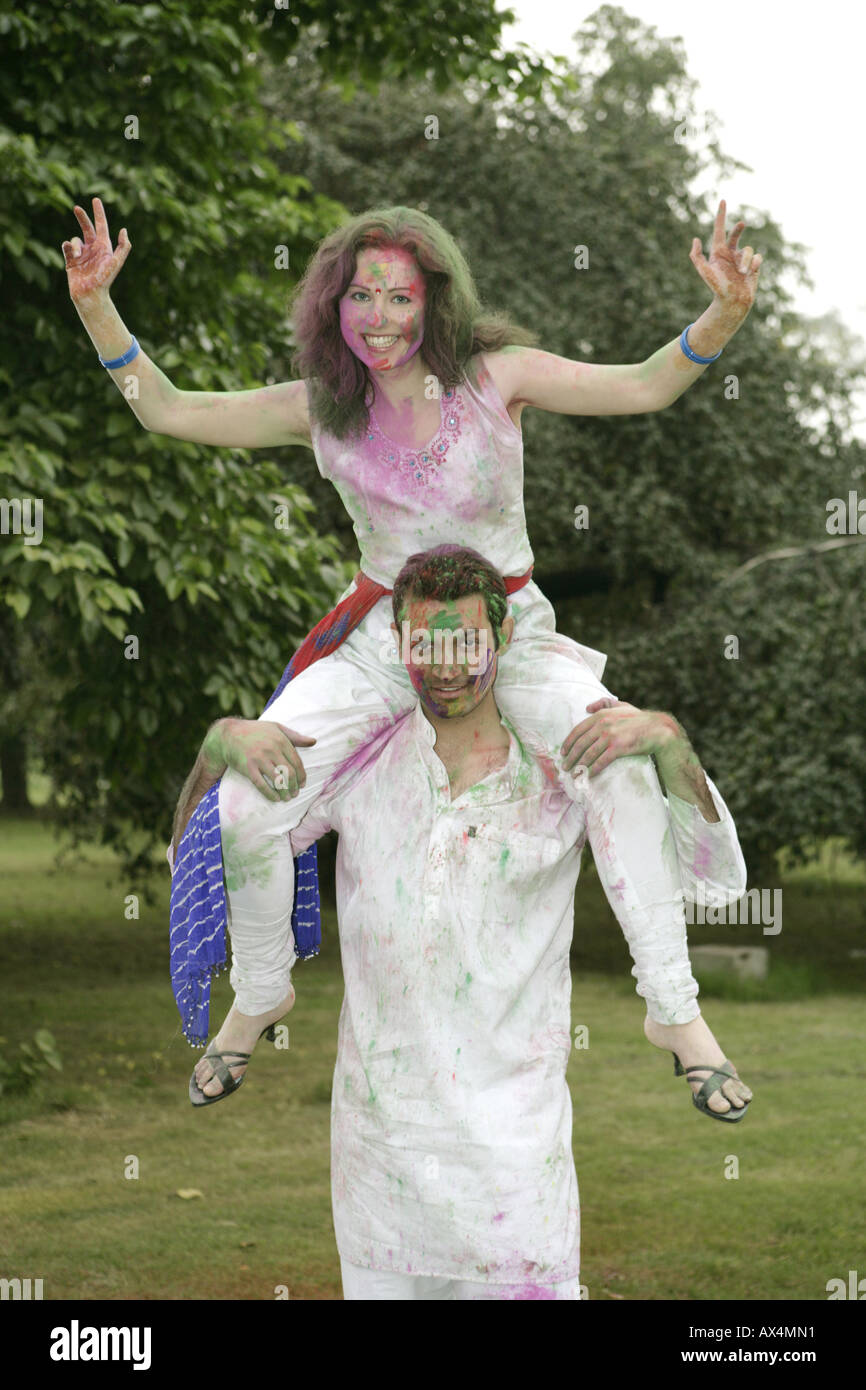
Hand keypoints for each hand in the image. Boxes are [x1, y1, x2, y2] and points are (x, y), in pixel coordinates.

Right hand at [61, 196, 130, 301]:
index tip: (96, 200)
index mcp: (104, 247)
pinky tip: (71, 253)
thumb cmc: (105, 279)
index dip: (99, 213)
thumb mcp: (116, 262)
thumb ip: (123, 247)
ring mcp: (81, 254)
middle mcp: (93, 249)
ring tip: (79, 257)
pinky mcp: (71, 261)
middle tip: (77, 208)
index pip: (101, 226)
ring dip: (76, 245)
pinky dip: (68, 248)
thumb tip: (124, 230)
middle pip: (87, 228)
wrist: (91, 294)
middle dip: (82, 217)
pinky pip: (67, 247)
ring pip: (75, 239)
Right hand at [207, 718, 316, 800]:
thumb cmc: (255, 731)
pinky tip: (275, 799)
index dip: (302, 776)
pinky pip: (262, 785)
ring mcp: (259, 759)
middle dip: (294, 787)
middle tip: (295, 794)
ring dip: (284, 793)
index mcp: (281, 740)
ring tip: (286, 798)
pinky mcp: (248, 767)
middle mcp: (272, 749)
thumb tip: (314, 741)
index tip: (303, 784)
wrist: (229, 734)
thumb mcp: (277, 728)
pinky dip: (270, 794)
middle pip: (289, 773)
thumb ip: (295, 736)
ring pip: (278, 780)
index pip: (297, 762)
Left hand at [561, 699, 675, 776]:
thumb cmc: (639, 718)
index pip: (578, 730)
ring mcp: (610, 737)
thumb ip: (604, 703)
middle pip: (580, 744)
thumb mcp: (621, 705)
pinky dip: (592, 770)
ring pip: (588, 754)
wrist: (658, 729)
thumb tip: (587, 707)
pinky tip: (588, 776)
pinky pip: (601, 762)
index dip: (568, 743)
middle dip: (570, 757)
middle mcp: (603, 725)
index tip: (563, 752)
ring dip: (578, 766)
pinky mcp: (618, 749)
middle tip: (565, 767)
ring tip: (573, 774)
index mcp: (601, 715)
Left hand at [690, 199, 761, 317]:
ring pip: (748, 249)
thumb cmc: (717, 288)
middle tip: (741, 224)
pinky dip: (754, 263)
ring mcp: (742, 259)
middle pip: (735, 234)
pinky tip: (751, 272)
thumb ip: (697, 256)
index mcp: (718, 252)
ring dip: (746, 260)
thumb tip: (696, 239)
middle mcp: (730, 253)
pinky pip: (757, 257)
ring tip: (742, 272)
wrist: (732, 302)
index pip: (719, 230)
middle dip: (738, 229)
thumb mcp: (704, 272)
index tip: (723, 201)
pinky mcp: (753, 265)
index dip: (721, 216)